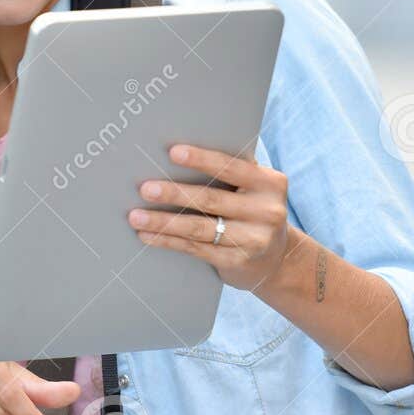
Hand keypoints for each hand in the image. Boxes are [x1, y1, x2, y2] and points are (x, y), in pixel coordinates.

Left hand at [129, 142, 290, 290]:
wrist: (277, 259)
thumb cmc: (252, 210)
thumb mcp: (254, 188)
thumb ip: (231, 171)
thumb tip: (177, 152)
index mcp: (269, 183)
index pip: (232, 167)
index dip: (201, 160)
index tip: (173, 153)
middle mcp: (266, 211)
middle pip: (211, 199)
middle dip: (174, 194)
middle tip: (145, 189)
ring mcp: (254, 239)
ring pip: (199, 228)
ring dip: (163, 222)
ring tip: (136, 216)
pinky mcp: (238, 262)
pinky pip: (196, 249)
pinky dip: (168, 241)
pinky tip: (148, 235)